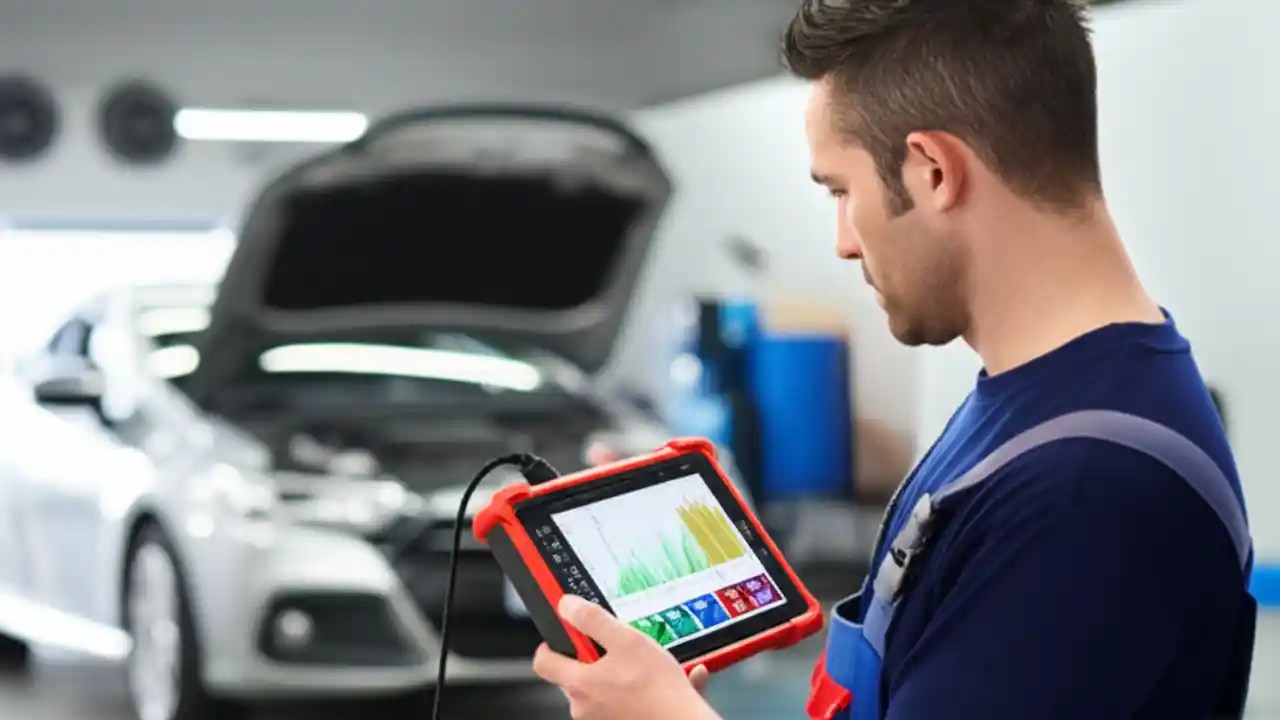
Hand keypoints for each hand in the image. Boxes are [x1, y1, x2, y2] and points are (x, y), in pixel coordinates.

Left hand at [533, 595, 720, 719]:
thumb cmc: (657, 687)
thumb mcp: (626, 640)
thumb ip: (593, 620)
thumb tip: (567, 606)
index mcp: (579, 684)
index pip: (543, 662)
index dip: (551, 644)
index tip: (565, 633)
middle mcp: (584, 707)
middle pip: (575, 675)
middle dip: (594, 658)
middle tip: (618, 647)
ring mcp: (601, 719)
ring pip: (601, 688)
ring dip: (619, 674)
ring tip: (645, 665)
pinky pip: (621, 702)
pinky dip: (636, 691)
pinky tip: (662, 680)